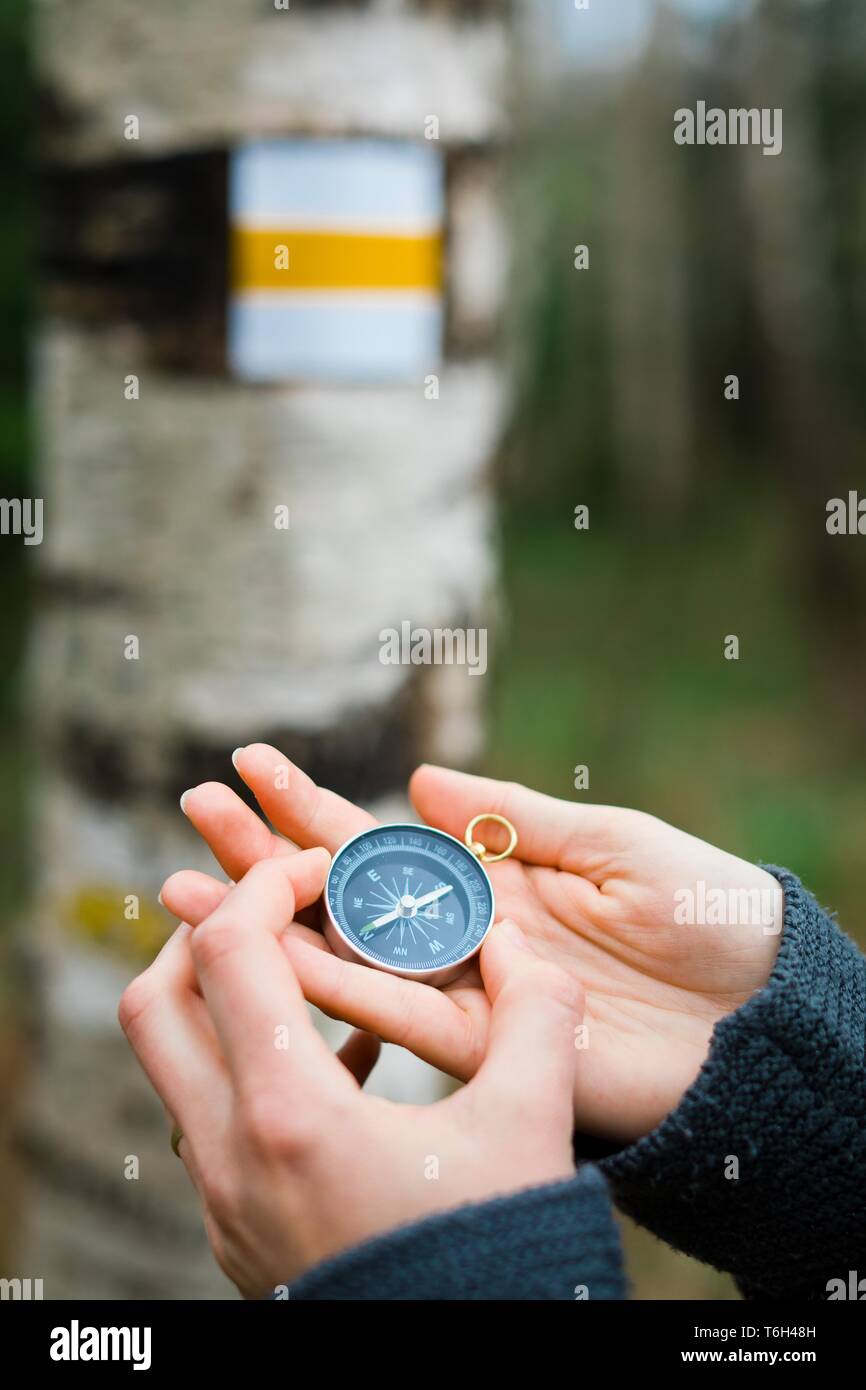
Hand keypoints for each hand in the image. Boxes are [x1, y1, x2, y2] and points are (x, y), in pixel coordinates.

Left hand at [121, 857, 579, 1296]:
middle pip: (156, 1007)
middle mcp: (231, 1158)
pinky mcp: (239, 1233)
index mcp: (289, 1116)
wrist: (463, 1372)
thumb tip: (517, 942)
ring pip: (174, 1069)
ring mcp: (224, 1202)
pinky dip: (255, 1070)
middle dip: (208, 937)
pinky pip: (215, 1124)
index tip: (319, 868)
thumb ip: (538, 1013)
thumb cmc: (494, 1258)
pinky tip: (349, 1065)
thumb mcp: (532, 1125)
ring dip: (225, 1004)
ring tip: (312, 976)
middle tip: (280, 910)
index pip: (228, 952)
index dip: (268, 883)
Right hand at [163, 745, 781, 1141]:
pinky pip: (392, 1015)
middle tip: (192, 807)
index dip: (315, 803)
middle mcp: (462, 936)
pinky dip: (327, 987)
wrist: (757, 1009)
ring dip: (264, 924)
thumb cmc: (700, 910)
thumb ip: (510, 820)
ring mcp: (465, 993)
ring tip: (185, 889)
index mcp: (491, 878)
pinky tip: (267, 958)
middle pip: (341, 892)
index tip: (253, 763)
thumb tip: (419, 782)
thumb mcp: (609, 842)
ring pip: (344, 957)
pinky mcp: (484, 1049)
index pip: (384, 837)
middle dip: (264, 853)